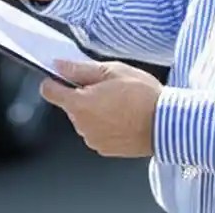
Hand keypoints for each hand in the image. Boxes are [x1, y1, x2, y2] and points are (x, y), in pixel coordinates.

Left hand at [40, 59, 161, 157]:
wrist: (166, 124)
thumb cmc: (142, 95)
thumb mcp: (112, 71)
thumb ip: (81, 68)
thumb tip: (59, 65)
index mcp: (79, 103)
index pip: (49, 91)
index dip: (54, 81)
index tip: (64, 76)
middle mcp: (81, 124)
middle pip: (70, 105)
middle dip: (83, 95)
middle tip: (107, 88)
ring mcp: (92, 139)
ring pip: (84, 119)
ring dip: (95, 111)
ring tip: (120, 103)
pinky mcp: (104, 149)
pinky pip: (97, 132)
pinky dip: (105, 125)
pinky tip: (123, 117)